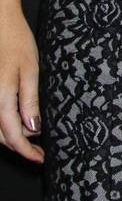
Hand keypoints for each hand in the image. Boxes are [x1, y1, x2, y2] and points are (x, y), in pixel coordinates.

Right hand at [0, 10, 44, 162]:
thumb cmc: (16, 41)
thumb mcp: (30, 70)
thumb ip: (30, 102)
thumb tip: (33, 129)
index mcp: (1, 97)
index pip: (12, 135)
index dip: (26, 151)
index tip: (39, 159)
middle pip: (1, 135)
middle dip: (19, 145)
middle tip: (39, 150)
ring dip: (10, 135)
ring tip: (31, 134)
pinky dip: (2, 122)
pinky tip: (17, 118)